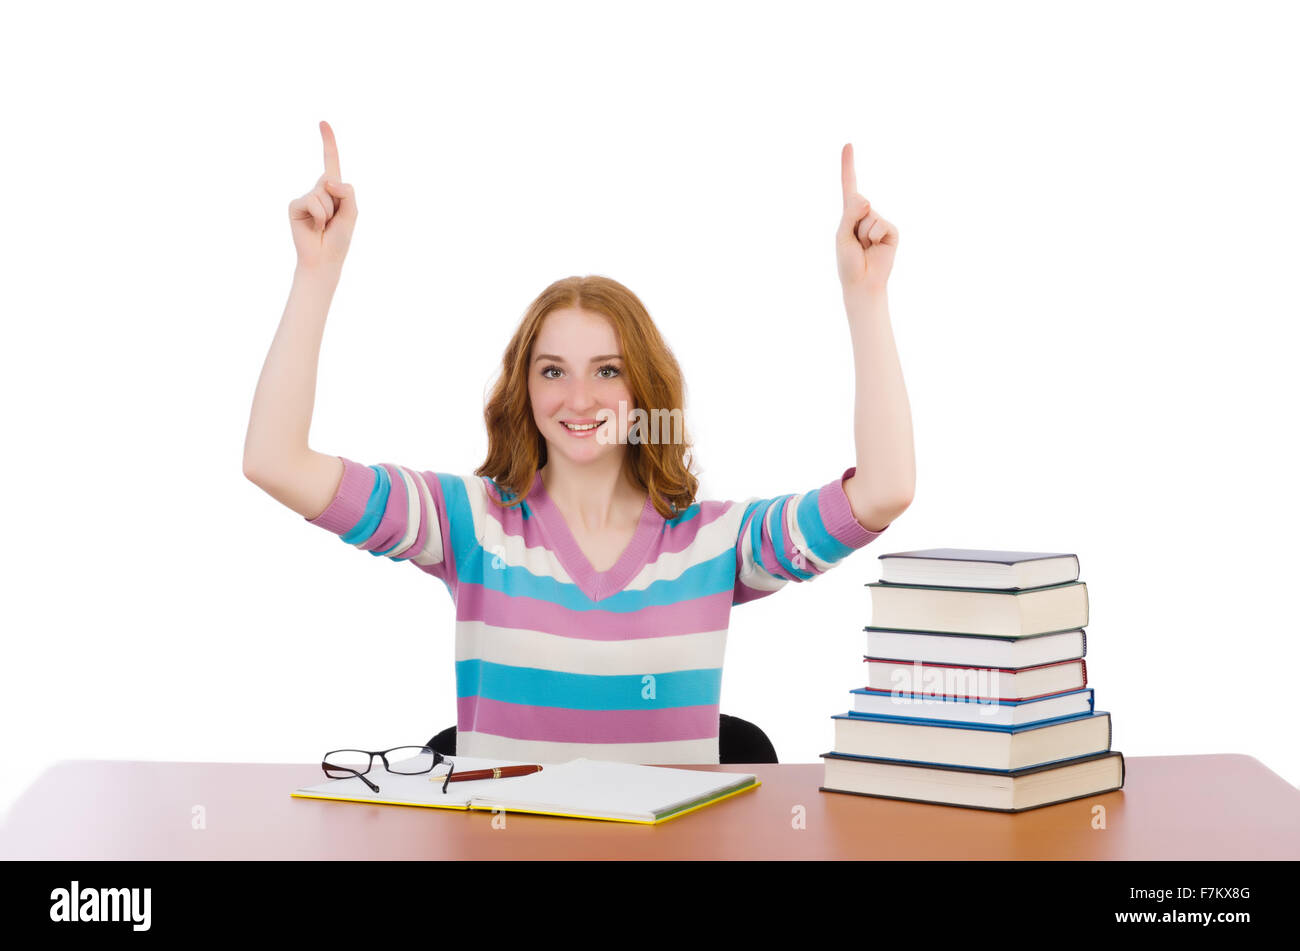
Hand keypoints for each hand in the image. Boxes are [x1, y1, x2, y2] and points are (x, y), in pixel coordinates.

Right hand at [288, 120, 357, 270]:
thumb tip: (328, 180)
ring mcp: (305, 197)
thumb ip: (347, 192)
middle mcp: (318, 189)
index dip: (328, 142)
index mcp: (333, 189)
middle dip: (338, 203)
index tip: (323, 122)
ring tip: (325, 225)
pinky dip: (319, 216)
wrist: (324, 258)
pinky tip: (315, 227)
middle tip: (333, 221)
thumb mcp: (352, 212)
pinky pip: (312, 202)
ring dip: (329, 212)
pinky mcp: (295, 205)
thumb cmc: (339, 237)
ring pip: (323, 193)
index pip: (331, 161)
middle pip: (332, 181)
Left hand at [836, 143, 897, 292]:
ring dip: (863, 235)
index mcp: (850, 213)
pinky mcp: (892, 230)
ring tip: (864, 248)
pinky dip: (874, 238)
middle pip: (857, 203)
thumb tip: (867, 198)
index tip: (848, 144)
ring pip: (869, 216)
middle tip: (855, 244)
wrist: (863, 283)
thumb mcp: (843, 234)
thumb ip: (851, 213)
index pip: (850, 185)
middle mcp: (866, 214)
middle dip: (852, 224)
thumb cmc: (848, 261)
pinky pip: (880, 225)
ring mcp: (880, 221)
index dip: (848, 165)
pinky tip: (875, 248)